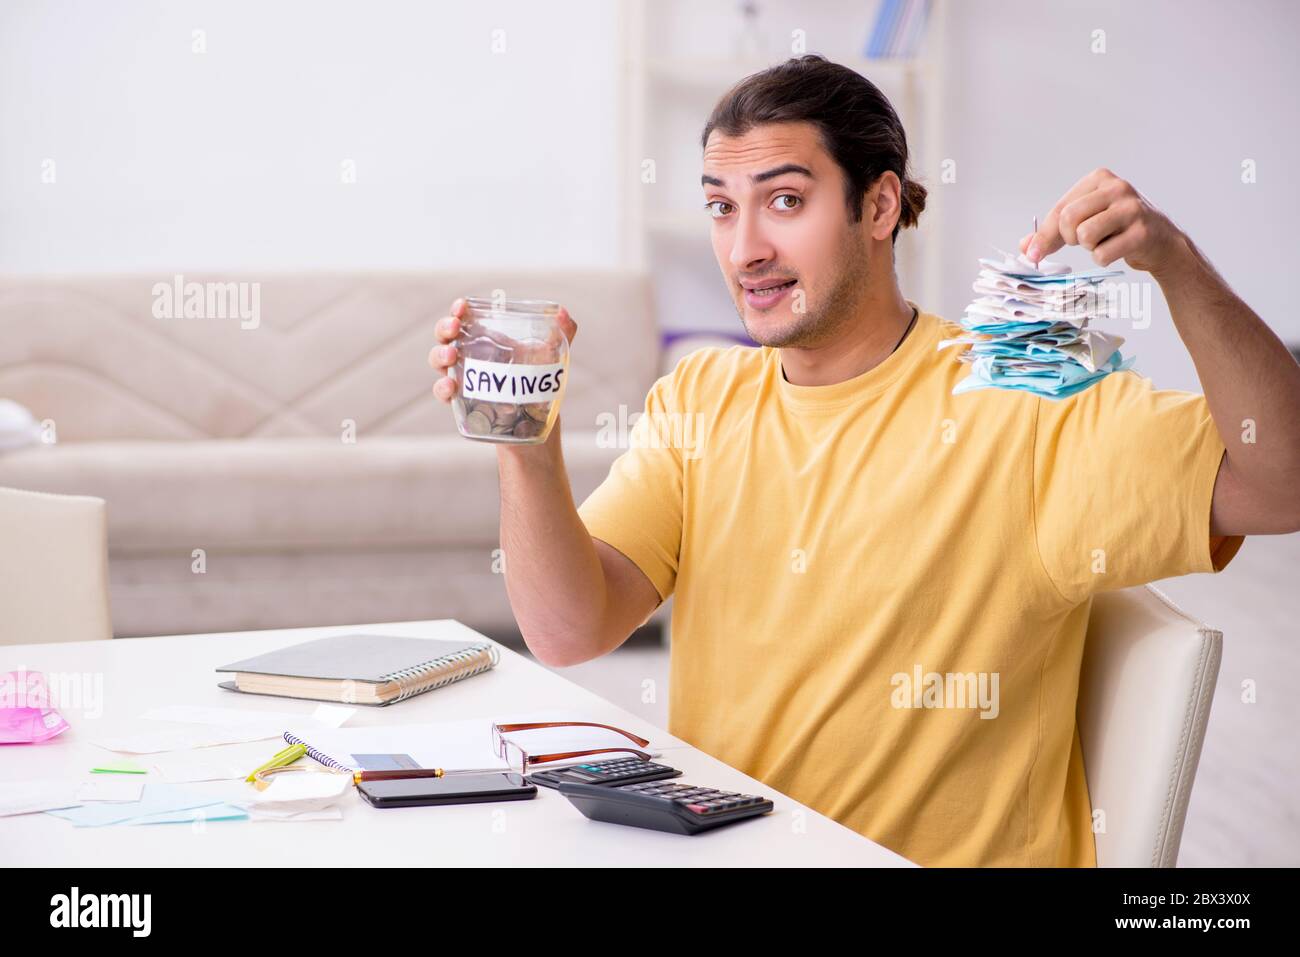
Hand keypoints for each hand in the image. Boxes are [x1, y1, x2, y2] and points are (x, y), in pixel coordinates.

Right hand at [428, 297, 578, 403]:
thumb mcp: (551, 354)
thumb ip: (562, 332)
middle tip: (454, 327)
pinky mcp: (462, 402)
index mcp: (486, 338)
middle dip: (444, 328)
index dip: (458, 310)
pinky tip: (450, 387)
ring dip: (440, 355)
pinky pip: (443, 393)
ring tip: (452, 355)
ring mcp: (462, 378)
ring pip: (439, 361)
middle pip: (445, 336)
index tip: (462, 306)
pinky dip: (442, 389)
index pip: (464, 318)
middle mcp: (469, 355)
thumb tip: (565, 315)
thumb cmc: (538, 378)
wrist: (538, 418)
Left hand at [1020, 167, 1187, 276]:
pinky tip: (1118, 249)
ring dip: (1090, 248)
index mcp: (1099, 179)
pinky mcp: (1142, 231)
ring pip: (1085, 236)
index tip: (1033, 255)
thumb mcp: (1085, 221)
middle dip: (1070, 239)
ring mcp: (1131, 208)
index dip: (1044, 236)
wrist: (1160, 242)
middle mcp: (1117, 187)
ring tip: (1105, 241)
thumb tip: (1025, 247)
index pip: (1060, 209)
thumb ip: (1054, 232)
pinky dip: (1104, 259)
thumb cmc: (1118, 229)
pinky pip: (1102, 254)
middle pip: (1068, 220)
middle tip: (1085, 240)